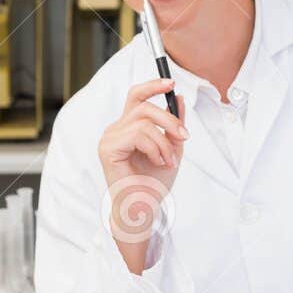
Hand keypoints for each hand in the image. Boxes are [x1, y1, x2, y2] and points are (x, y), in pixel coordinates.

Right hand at [98, 79, 187, 272]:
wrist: (144, 208)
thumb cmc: (153, 184)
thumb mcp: (172, 149)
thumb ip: (174, 126)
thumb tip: (179, 99)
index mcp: (128, 128)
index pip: (136, 96)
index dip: (152, 86)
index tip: (171, 83)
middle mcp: (116, 130)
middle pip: (144, 106)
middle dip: (169, 119)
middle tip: (185, 136)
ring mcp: (109, 138)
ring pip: (143, 121)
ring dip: (164, 140)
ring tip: (169, 160)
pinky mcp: (108, 148)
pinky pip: (137, 134)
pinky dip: (155, 147)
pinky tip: (158, 162)